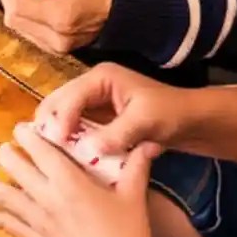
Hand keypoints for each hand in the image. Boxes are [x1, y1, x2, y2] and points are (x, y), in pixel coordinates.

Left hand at [0, 0, 111, 53]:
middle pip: (13, 17)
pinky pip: (25, 31)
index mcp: (60, 17)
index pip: (19, 3)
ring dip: (10, 3)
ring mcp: (52, 47)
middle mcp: (53, 38)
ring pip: (16, 26)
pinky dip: (19, 14)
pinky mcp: (51, 50)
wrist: (117, 15)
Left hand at [0, 123, 160, 236]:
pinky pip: (11, 228)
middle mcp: (50, 199)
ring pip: (8, 198)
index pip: (43, 151)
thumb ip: (137, 167)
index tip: (23, 126)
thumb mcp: (134, 199)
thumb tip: (149, 143)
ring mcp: (41, 222)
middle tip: (5, 147)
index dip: (30, 135)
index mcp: (72, 184)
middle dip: (9, 155)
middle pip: (19, 170)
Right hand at [36, 63, 191, 155]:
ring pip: (63, 117)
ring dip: (57, 134)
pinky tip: (65, 158)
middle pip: (58, 102)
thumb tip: (88, 150)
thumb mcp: (145, 121)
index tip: (56, 142)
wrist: (192, 122)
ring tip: (50, 155)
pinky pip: (75, 130)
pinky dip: (70, 142)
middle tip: (43, 150)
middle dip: (50, 125)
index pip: (71, 96)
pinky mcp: (98, 120)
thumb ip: (117, 134)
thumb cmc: (171, 113)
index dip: (61, 119)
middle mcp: (92, 86)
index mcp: (101, 78)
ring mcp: (94, 103)